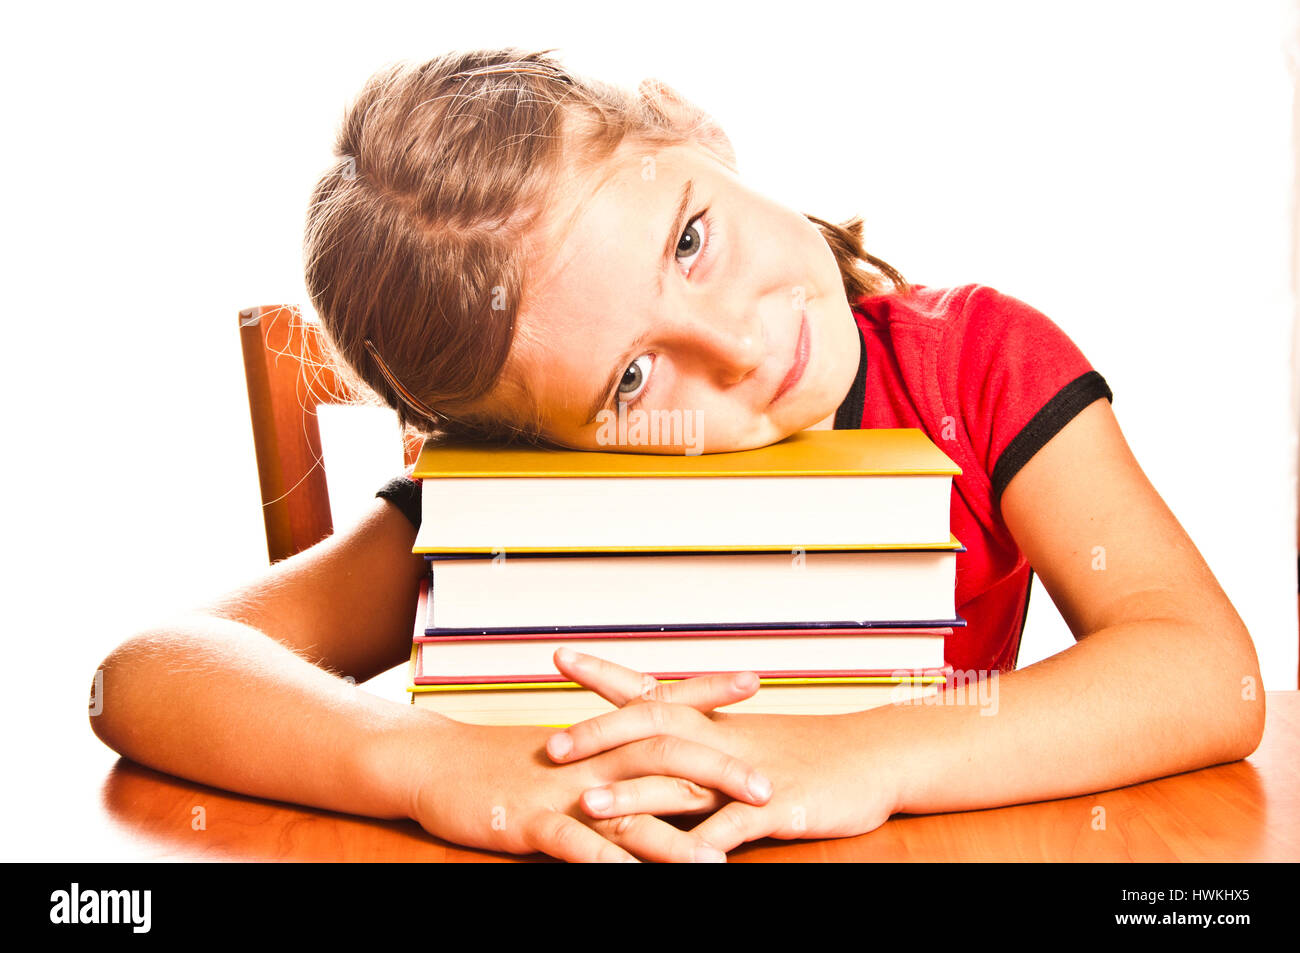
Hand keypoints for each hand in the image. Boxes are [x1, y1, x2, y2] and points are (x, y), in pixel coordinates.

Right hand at [397, 658, 771, 862]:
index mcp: (597, 735)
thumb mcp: (562, 750)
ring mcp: (561, 790)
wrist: (434, 764)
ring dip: (674, 840)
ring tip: (717, 862)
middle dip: (716, 769)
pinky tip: (630, 880)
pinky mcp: (530, 823)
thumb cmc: (502, 760)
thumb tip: (655, 758)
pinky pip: (574, 846)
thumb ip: (609, 751)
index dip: (707, 690)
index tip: (753, 679)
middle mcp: (588, 756)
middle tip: (765, 787)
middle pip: (660, 754)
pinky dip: (604, 863)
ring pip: (627, 811)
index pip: (661, 701)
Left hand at [547, 651, 903, 852]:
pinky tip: (677, 864)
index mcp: (712, 721)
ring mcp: (747, 776)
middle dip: (601, 735)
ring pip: (682, 782)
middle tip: (553, 746)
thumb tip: (647, 747)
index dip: (604, 672)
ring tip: (590, 808)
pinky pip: (733, 831)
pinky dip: (702, 848)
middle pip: (653, 726)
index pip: (647, 688)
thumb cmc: (809, 750)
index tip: (560, 655)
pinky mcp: (777, 809)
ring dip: (634, 796)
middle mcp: (722, 740)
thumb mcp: (748, 740)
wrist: (876, 756)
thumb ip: (698, 743)